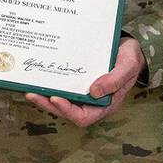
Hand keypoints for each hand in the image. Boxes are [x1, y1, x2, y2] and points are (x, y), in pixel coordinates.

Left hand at [24, 37, 143, 127]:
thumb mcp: (127, 66)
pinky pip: (63, 88)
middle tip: (33, 94)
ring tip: (31, 90)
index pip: (84, 116)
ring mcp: (85, 92)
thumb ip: (114, 80)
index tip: (56, 99)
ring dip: (46, 98)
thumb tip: (94, 92)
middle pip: (68, 111)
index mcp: (106, 103)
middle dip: (49, 105)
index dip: (68, 111)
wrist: (129, 46)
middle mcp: (93, 101)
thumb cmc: (131, 58)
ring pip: (63, 101)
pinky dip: (51, 86)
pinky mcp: (79, 82)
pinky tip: (40, 80)